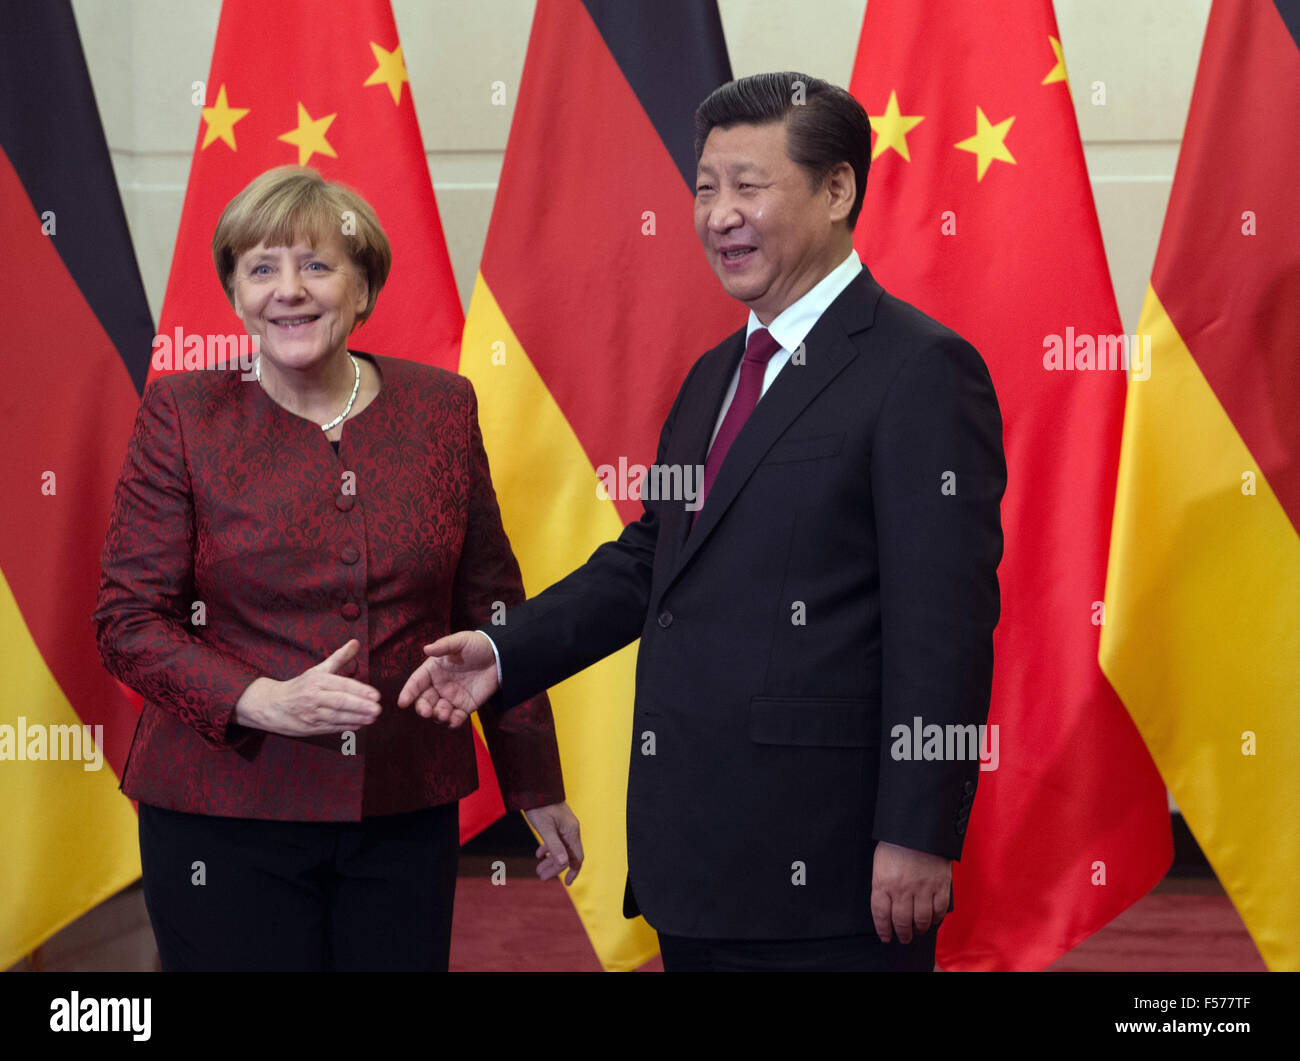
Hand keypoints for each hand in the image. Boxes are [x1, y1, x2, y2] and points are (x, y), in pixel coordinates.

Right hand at [234, 640, 380, 736]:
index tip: (376, 695)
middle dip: (360, 706)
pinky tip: (360, 724)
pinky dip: (347, 727)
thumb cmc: (299, 687)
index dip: (360, 690)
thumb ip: (339, 658)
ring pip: (337, 717)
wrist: (271, 705)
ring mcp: (311, 714)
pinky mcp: (309, 728)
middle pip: (340, 702)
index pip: (342, 685)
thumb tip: (355, 643)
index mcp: (317, 681)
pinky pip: (331, 728)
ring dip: (357, 718)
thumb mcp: (317, 670)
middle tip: (377, 708)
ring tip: (373, 717)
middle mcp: (313, 697)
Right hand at [396, 630, 498, 727]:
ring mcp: (451, 697)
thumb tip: (426, 648)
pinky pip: (455, 718)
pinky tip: (454, 721)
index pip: (416, 682)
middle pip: (424, 701)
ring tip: (444, 714)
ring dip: (438, 716)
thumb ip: (444, 646)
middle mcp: (439, 686)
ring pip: (438, 712)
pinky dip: (453, 722)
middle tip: (426, 712)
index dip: (408, 692)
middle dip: (422, 708)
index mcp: (433, 670)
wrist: (500, 656)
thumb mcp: (460, 641)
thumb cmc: (476, 645)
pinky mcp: (465, 706)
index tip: (402, 703)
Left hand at [522, 802, 583, 884]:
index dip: (573, 871)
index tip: (567, 883)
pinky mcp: (557, 824)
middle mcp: (571, 830)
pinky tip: (538, 854)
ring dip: (550, 860)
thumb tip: (564, 863)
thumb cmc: (540, 807)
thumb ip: (554, 846)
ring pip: (560, 849)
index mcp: (571, 832)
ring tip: (538, 869)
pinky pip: (556, 841)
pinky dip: (548, 849)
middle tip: (541, 876)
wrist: (536, 788)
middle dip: (555, 868)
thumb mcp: (545, 828)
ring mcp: (564, 827)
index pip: (577, 857)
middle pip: (567, 855)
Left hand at [870, 841, 951, 943]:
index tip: (886, 936)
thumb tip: (886, 904)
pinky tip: (933, 920)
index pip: (881, 915)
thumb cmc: (896, 841)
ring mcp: (922, 888)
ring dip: (920, 929)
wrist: (919, 826)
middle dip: (903, 934)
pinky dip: (937, 918)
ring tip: (918, 931)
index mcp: (883, 882)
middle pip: (902, 922)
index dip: (883, 929)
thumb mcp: (880, 862)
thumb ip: (882, 884)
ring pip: (921, 920)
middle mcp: (902, 889)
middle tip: (904, 938)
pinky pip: (939, 910)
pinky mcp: (940, 885)